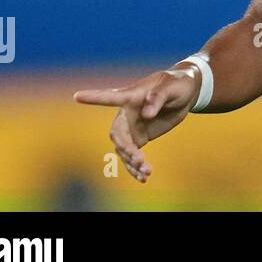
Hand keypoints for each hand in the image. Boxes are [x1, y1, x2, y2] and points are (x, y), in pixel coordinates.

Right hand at [73, 66, 201, 182]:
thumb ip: (158, 98)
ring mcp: (131, 127)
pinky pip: (132, 155)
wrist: (185, 93)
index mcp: (131, 96)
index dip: (93, 97)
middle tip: (139, 159)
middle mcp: (127, 113)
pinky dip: (135, 167)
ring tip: (146, 172)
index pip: (110, 97)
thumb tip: (146, 114)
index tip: (77, 96)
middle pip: (117, 133)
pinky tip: (143, 177)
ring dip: (131, 161)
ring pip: (123, 148)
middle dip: (125, 147)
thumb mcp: (171, 87)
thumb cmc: (176, 84)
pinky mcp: (139, 138)